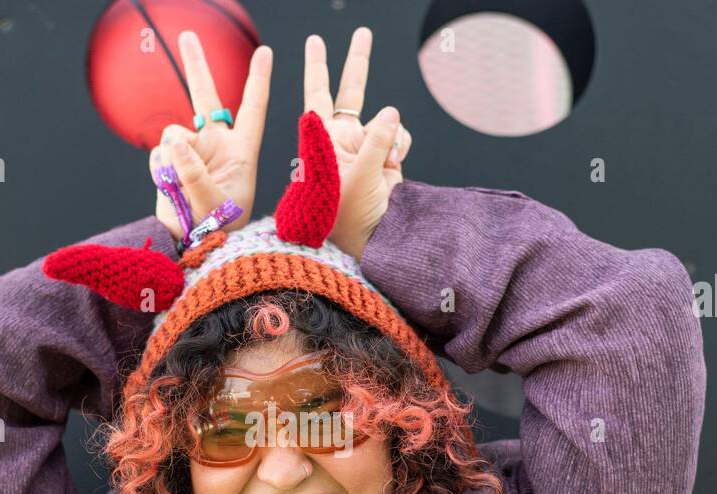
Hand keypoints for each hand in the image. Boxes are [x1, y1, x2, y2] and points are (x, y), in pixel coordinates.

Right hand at [150, 32, 272, 245]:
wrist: (197, 247)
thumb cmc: (221, 229)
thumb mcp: (216, 204)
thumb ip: (195, 174)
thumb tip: (175, 143)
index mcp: (241, 151)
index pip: (252, 109)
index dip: (258, 81)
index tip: (265, 52)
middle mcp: (216, 145)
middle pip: (205, 97)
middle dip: (195, 65)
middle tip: (187, 34)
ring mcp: (191, 152)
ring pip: (172, 135)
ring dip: (172, 160)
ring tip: (182, 189)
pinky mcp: (170, 163)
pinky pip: (158, 155)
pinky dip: (160, 172)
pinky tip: (170, 190)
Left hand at [303, 28, 410, 260]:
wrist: (369, 238)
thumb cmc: (346, 215)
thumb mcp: (357, 176)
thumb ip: (377, 140)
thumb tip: (391, 111)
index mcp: (323, 141)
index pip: (317, 96)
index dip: (317, 68)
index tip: (315, 42)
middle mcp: (342, 140)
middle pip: (350, 92)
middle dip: (357, 63)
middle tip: (363, 32)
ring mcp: (365, 147)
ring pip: (385, 120)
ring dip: (392, 133)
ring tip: (389, 161)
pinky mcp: (386, 155)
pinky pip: (399, 135)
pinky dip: (401, 144)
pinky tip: (396, 162)